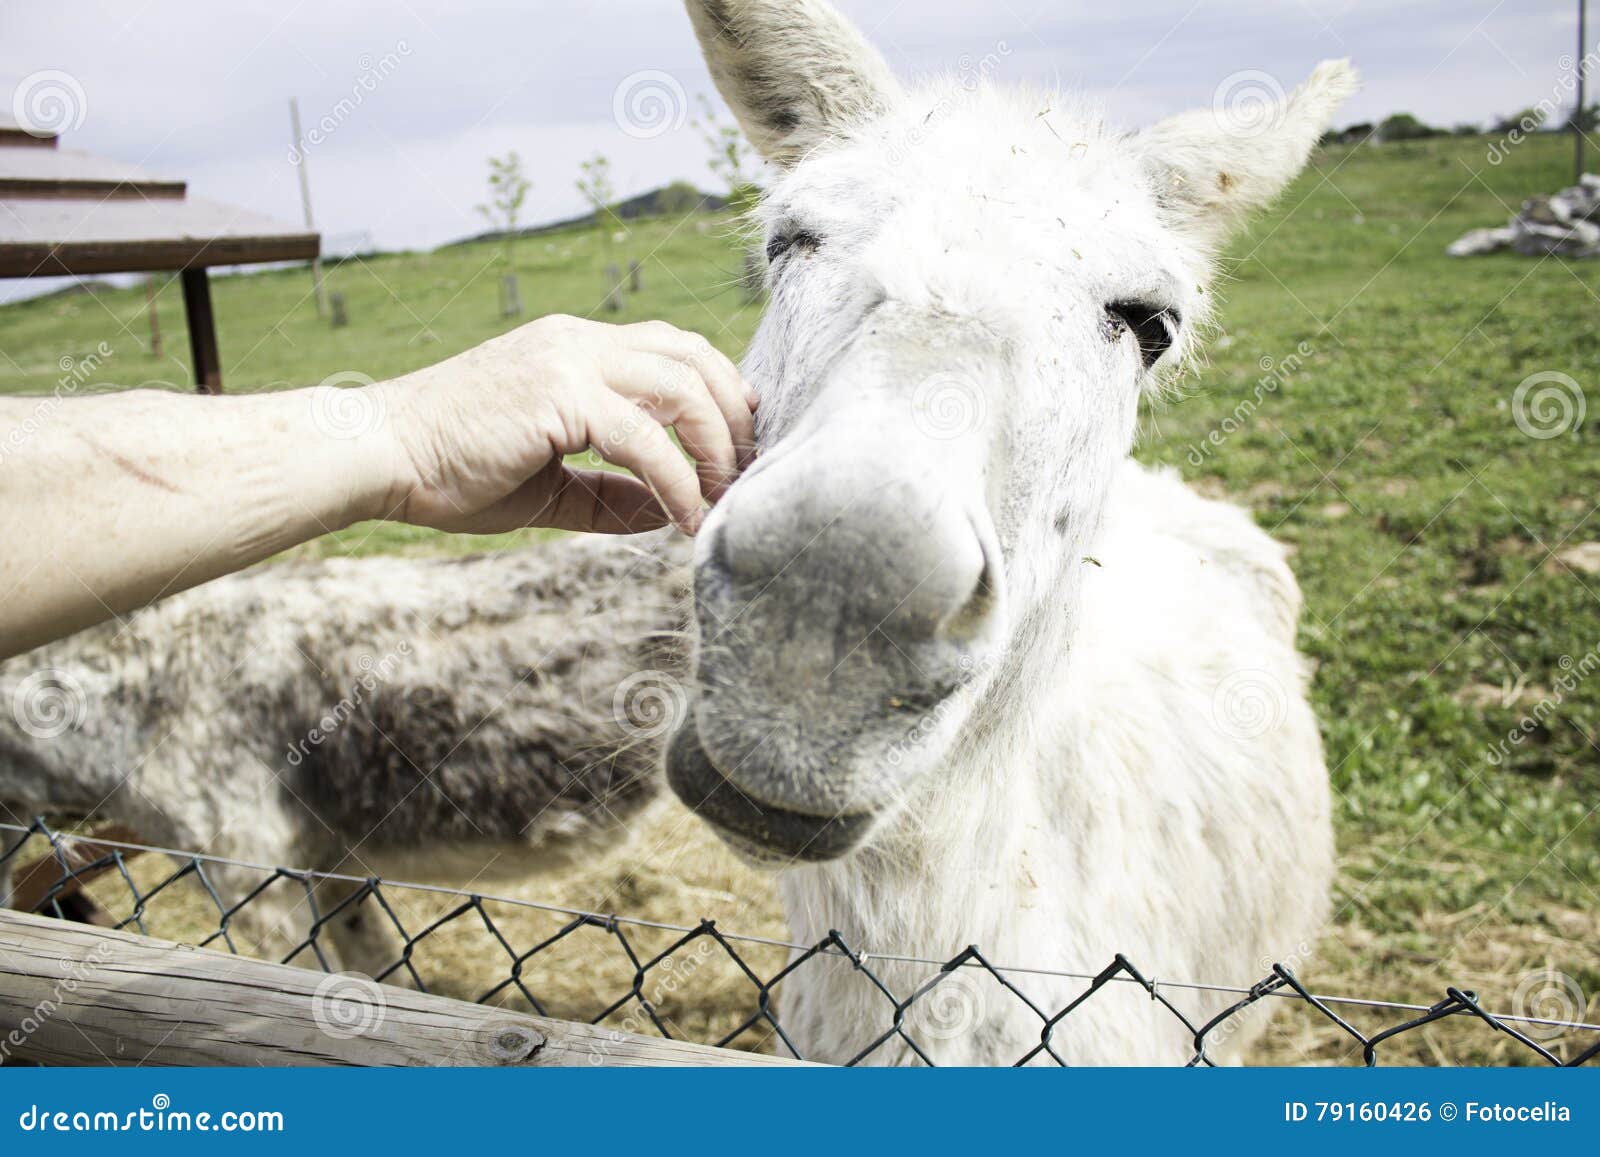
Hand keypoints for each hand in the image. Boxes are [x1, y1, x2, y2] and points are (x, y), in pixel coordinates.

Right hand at [375, 315, 756, 534]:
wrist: (377, 456)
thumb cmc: (450, 472)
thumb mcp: (548, 485)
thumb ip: (612, 495)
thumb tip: (671, 513)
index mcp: (574, 348)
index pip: (672, 348)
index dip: (718, 390)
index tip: (740, 444)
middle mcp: (577, 340)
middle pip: (692, 354)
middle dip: (733, 415)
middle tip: (746, 474)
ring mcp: (568, 359)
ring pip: (681, 386)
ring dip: (716, 447)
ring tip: (725, 499)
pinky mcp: (558, 393)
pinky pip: (645, 437)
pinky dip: (677, 480)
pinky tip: (684, 517)